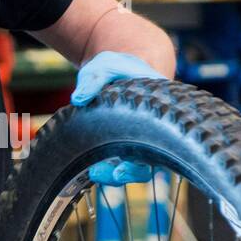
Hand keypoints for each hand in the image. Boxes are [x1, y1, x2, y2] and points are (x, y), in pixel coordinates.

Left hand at [71, 50, 162, 185]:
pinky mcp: (126, 143)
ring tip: (95, 173)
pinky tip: (93, 169)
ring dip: (116, 173)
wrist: (120, 69)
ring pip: (136, 165)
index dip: (147, 156)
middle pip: (150, 160)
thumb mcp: (106, 66)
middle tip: (110, 174)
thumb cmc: (119, 67)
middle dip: (130, 172)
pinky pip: (122, 162)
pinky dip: (110, 167)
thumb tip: (78, 98)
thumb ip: (93, 80)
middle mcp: (155, 128)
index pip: (161, 139)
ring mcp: (141, 138)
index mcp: (158, 109)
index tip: (125, 166)